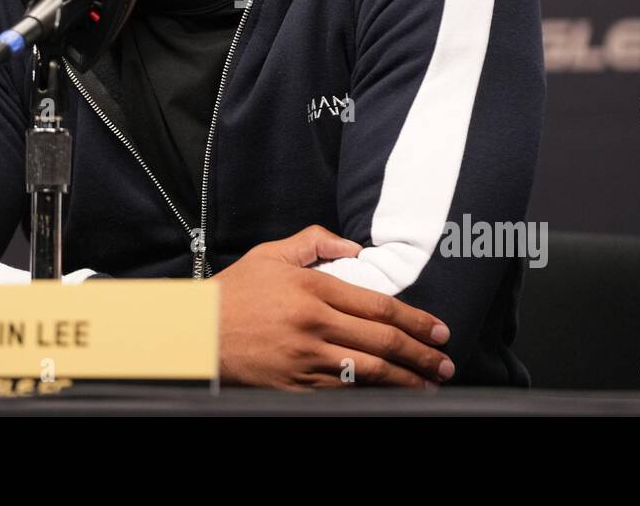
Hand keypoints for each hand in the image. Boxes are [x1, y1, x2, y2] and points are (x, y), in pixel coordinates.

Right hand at [212, 224, 453, 389]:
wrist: (195, 333)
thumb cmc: (233, 293)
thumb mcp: (269, 255)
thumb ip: (313, 243)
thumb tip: (353, 246)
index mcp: (312, 288)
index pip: (378, 305)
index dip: (415, 319)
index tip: (439, 329)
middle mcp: (314, 324)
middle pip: (382, 340)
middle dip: (421, 354)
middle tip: (445, 362)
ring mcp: (305, 358)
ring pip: (370, 371)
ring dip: (405, 379)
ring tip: (427, 384)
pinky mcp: (295, 386)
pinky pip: (343, 392)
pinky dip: (370, 395)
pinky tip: (388, 396)